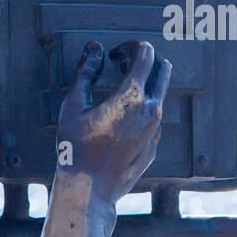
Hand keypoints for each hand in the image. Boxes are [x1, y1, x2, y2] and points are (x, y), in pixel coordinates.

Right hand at [57, 40, 170, 203]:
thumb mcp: (73, 105)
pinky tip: (120, 120)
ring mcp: (156, 129)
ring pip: (159, 95)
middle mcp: (151, 110)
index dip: (131, 47)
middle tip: (123, 64)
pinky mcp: (155, 144)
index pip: (146, 55)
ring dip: (144, 85)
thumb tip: (94, 49)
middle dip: (147, 60)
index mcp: (132, 96)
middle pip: (163, 70)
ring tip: (117, 91)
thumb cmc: (77, 148)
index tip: (115, 54)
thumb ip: (85, 72)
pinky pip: (154, 118)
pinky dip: (142, 109)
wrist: (90, 189)